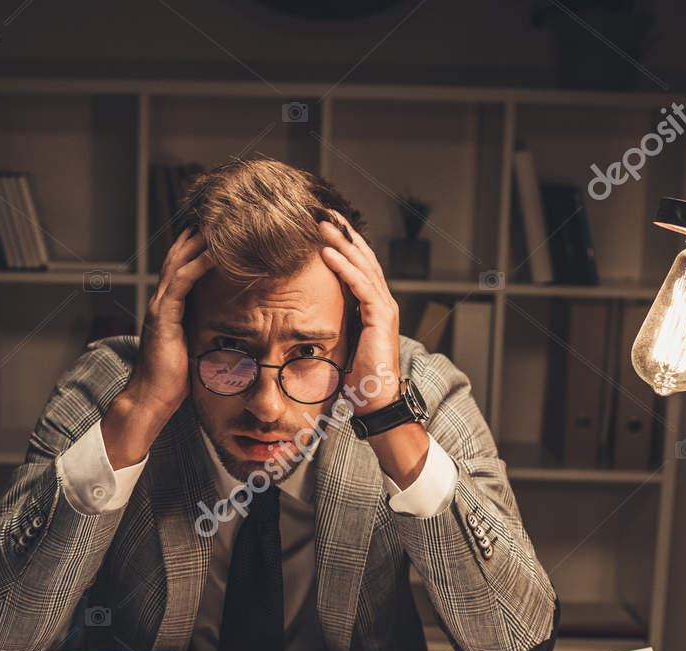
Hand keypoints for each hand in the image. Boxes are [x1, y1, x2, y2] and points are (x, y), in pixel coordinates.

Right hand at [102, 228, 214, 467]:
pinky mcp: (164, 315)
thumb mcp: (191, 346)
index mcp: (168, 306)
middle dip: (196, 232)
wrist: (151, 399)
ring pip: (179, 261)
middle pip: (178, 254)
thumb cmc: (173, 380)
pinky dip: (199, 263)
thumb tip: (226, 325)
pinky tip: (216, 251)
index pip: (181, 266)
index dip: (196, 245)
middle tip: (217, 211)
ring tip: (218, 220)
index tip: (216, 227)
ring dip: (199, 240)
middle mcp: (161, 300)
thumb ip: (201, 329)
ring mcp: (160, 306)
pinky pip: (182, 281)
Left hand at [319, 211, 426, 486]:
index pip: (356, 265)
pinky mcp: (381, 318)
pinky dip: (346, 268)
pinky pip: (362, 286)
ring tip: (324, 224)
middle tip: (322, 211)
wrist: (376, 403)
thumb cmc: (356, 379)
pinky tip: (330, 253)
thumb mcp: (339, 343)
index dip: (341, 243)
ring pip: (362, 265)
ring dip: (342, 242)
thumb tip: (301, 318)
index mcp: (371, 306)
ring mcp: (384, 308)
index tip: (321, 225)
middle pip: (362, 256)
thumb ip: (329, 325)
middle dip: (342, 233)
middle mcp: (381, 301)